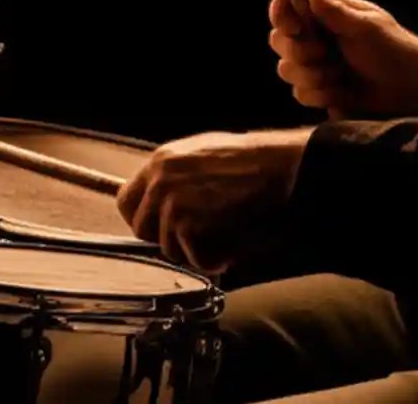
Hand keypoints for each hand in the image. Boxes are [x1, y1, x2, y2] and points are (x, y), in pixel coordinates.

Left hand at [115, 129, 310, 273]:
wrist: (290, 169)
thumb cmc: (258, 163)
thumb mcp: (204, 155)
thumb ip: (175, 179)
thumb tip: (162, 206)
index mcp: (161, 162)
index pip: (126, 201)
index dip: (144, 219)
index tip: (159, 229)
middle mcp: (159, 184)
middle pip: (143, 231)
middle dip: (168, 239)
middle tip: (200, 237)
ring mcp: (172, 208)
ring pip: (171, 250)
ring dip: (198, 250)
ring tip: (228, 231)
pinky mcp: (189, 230)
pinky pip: (197, 261)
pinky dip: (218, 260)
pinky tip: (237, 240)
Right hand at [269, 0, 417, 116]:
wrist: (413, 89)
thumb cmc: (395, 49)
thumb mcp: (367, 28)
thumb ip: (334, 11)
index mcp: (323, 14)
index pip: (285, 6)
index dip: (280, 16)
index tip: (295, 28)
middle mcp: (313, 36)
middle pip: (278, 40)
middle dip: (301, 52)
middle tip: (326, 54)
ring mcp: (313, 63)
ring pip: (286, 69)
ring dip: (314, 76)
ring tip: (341, 75)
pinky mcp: (317, 88)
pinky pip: (300, 93)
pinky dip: (320, 95)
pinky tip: (342, 92)